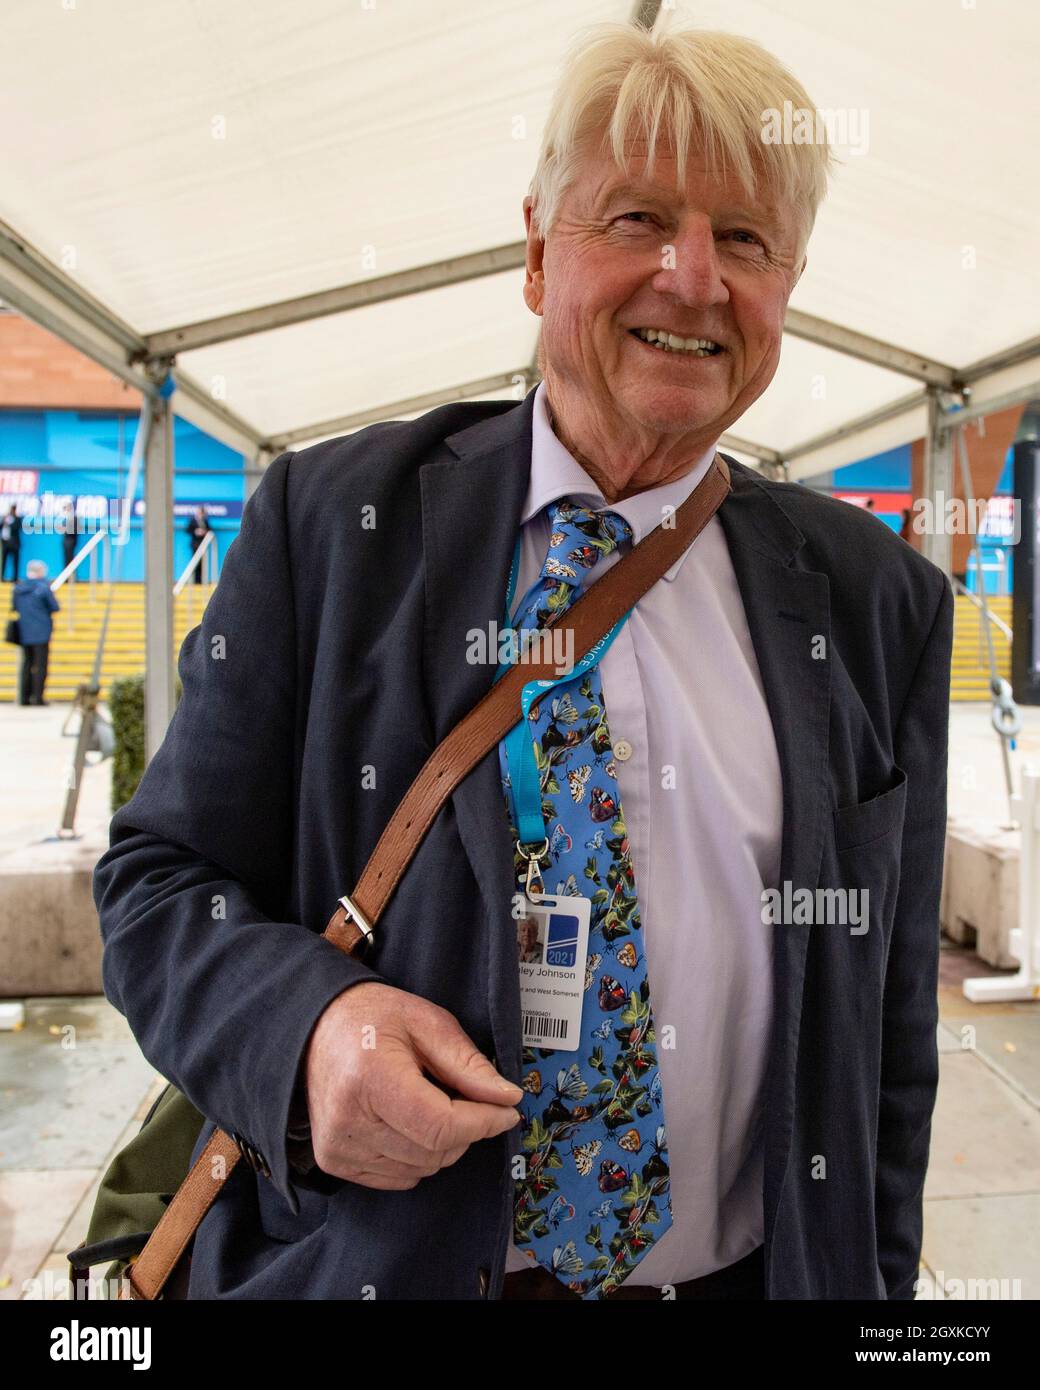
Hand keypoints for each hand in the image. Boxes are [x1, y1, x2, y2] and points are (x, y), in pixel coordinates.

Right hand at [303, 981, 522, 1189]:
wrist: (314, 1028)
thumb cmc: (372, 1018)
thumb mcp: (427, 1022)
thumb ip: (468, 1064)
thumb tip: (507, 1098)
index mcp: (370, 1078)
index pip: (441, 1126)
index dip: (483, 1123)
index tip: (506, 1111)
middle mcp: (348, 1120)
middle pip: (434, 1152)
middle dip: (466, 1129)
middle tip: (466, 1096)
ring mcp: (337, 1146)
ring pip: (421, 1169)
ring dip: (442, 1144)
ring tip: (429, 1102)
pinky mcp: (333, 1161)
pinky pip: (398, 1177)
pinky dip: (417, 1156)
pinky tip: (408, 1121)